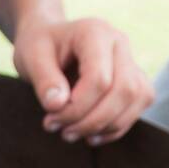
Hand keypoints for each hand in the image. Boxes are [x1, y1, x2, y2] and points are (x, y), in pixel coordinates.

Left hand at [12, 16, 154, 144]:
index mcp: (95, 32)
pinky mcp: (135, 81)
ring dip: (105, 126)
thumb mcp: (31, 58)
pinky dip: (114, 128)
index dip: (78, 107)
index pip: (100, 78)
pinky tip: (90, 135)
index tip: (51, 118)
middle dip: (93, 120)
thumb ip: (44, 80)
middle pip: (124, 90)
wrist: (49, 43)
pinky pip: (137, 108)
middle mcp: (119, 44)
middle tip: (62, 132)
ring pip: (136, 100)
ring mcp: (131, 62)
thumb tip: (58, 104)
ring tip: (72, 133)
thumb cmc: (40, 48)